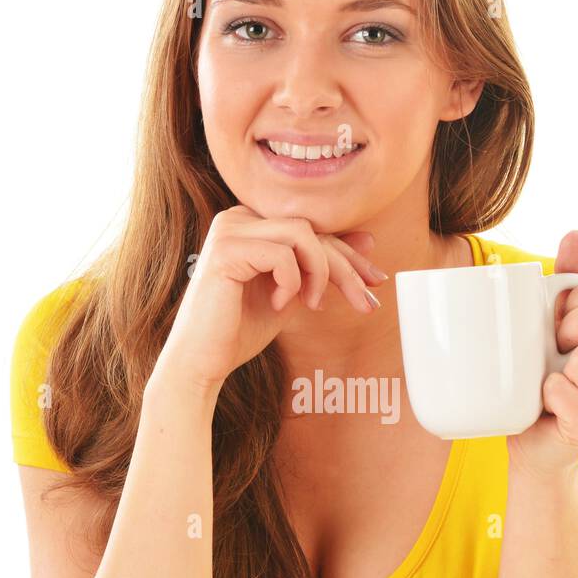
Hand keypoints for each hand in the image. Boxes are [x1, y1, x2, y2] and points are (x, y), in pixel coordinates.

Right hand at [148, 205, 387, 396]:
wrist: (201, 360)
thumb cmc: (240, 330)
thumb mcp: (294, 293)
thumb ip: (322, 265)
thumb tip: (369, 241)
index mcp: (251, 223)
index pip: (311, 229)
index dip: (348, 255)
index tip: (375, 282)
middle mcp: (237, 218)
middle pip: (311, 229)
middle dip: (346, 267)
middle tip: (367, 301)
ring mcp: (228, 230)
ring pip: (302, 233)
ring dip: (319, 273)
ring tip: (311, 305)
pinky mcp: (225, 250)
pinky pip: (281, 254)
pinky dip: (291, 282)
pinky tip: (280, 304)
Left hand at [506, 230, 577, 478]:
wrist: (534, 441)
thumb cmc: (550, 376)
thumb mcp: (562, 322)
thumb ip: (573, 278)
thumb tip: (575, 234)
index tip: (563, 321)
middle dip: (562, 331)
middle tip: (555, 355)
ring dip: (553, 365)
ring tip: (555, 380)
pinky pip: (563, 390)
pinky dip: (545, 393)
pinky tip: (549, 405)